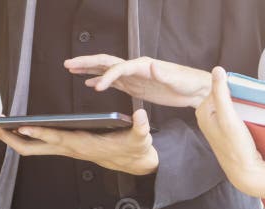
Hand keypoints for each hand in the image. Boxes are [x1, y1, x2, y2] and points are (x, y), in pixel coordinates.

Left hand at [0, 109, 158, 175]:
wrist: (137, 164)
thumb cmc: (136, 149)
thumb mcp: (141, 137)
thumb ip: (141, 127)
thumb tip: (141, 115)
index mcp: (84, 145)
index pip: (57, 139)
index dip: (39, 133)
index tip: (22, 126)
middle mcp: (70, 149)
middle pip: (34, 149)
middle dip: (13, 139)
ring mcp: (67, 149)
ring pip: (33, 148)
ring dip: (15, 138)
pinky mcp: (67, 147)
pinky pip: (40, 145)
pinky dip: (26, 136)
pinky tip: (17, 127)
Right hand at [65, 55, 211, 107]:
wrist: (195, 89)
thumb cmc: (188, 83)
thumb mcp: (177, 79)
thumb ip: (162, 72)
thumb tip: (149, 64)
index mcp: (143, 65)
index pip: (118, 68)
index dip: (106, 76)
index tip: (97, 87)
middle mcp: (136, 68)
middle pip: (106, 63)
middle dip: (86, 63)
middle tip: (69, 64)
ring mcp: (134, 77)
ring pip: (106, 71)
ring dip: (88, 70)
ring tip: (71, 69)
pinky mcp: (135, 86)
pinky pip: (113, 83)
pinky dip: (100, 81)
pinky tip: (90, 84)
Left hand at [196, 67, 264, 196]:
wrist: (245, 171)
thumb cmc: (236, 145)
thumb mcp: (228, 116)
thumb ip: (221, 93)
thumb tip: (217, 69)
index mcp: (202, 112)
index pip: (216, 87)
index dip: (231, 86)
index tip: (243, 91)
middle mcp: (205, 118)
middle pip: (221, 95)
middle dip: (234, 94)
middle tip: (248, 100)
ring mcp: (215, 125)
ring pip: (227, 104)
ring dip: (238, 103)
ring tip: (248, 109)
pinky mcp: (225, 131)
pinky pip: (231, 113)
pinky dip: (239, 111)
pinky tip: (247, 117)